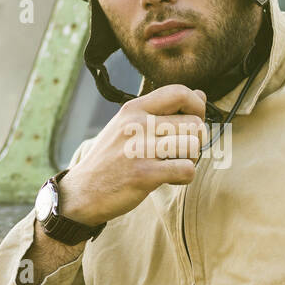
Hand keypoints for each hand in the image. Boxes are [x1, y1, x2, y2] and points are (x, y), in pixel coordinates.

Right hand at [59, 84, 206, 225]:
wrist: (82, 192)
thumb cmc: (111, 158)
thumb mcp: (130, 125)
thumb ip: (164, 109)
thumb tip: (201, 94)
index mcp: (133, 108)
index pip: (180, 92)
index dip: (197, 107)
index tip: (191, 122)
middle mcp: (136, 124)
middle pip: (194, 123)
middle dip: (195, 140)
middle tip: (178, 152)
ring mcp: (139, 149)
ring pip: (194, 146)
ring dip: (190, 159)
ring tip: (172, 164)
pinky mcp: (144, 174)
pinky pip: (187, 169)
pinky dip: (184, 177)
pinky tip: (169, 178)